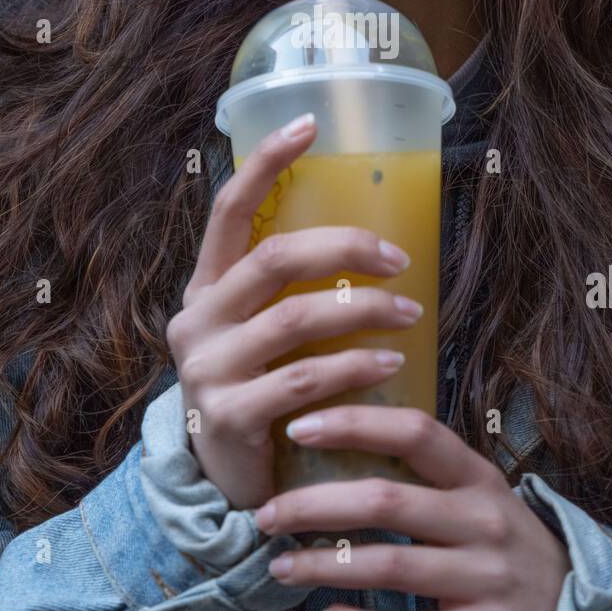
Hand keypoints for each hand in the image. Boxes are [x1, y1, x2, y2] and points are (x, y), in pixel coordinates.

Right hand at [166, 114, 420, 508]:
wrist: (226, 488)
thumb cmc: (262, 392)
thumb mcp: (264, 335)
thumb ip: (292, 294)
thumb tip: (377, 243)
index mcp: (207, 287)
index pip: (228, 208)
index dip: (266, 161)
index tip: (311, 122)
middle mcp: (198, 319)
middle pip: (275, 258)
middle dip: (346, 248)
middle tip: (400, 258)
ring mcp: (207, 368)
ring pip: (295, 319)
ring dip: (365, 312)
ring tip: (413, 316)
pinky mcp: (227, 417)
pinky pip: (303, 380)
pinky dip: (355, 368)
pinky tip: (390, 366)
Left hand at [254, 405, 571, 610]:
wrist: (572, 609)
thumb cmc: (498, 539)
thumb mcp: (476, 490)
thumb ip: (422, 466)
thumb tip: (337, 427)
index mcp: (477, 475)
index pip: (415, 432)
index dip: (355, 423)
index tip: (298, 425)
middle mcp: (484, 519)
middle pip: (387, 501)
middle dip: (315, 505)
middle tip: (266, 512)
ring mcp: (487, 577)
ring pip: (390, 566)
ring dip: (324, 566)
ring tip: (280, 565)